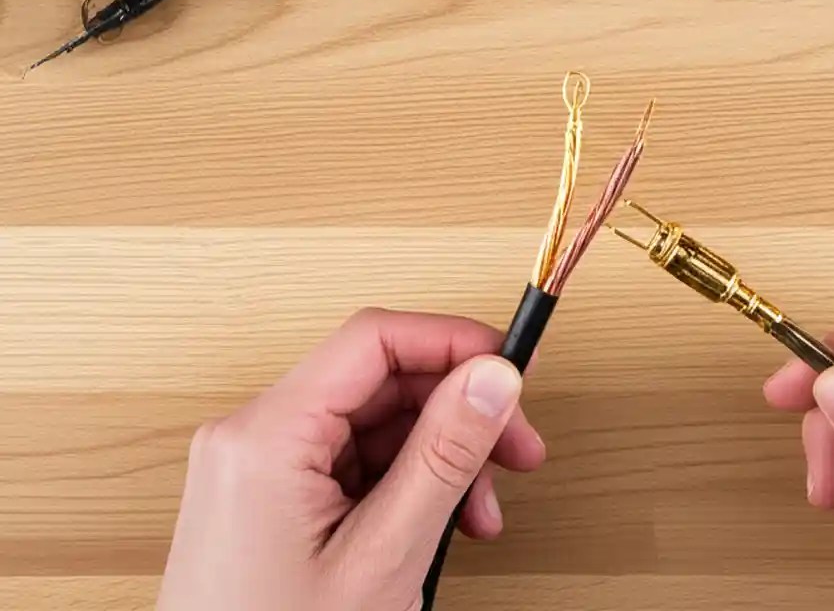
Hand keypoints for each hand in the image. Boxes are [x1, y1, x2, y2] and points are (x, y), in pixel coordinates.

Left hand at [157, 308, 545, 610]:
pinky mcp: (270, 496)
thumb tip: (492, 378)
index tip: (516, 362)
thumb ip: (443, 456)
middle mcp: (252, 438)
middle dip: (459, 411)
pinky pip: (355, 463)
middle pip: (380, 381)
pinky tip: (440, 524)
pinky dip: (408, 485)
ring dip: (441, 457)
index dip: (454, 341)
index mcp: (265, 437)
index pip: (373, 340)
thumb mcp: (383, 554)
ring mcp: (258, 468)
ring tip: (480, 513)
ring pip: (376, 425)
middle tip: (519, 449)